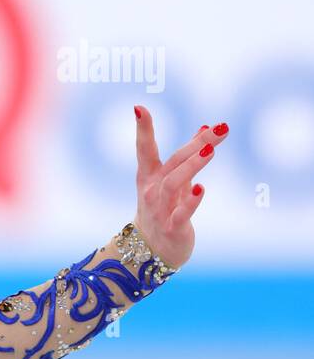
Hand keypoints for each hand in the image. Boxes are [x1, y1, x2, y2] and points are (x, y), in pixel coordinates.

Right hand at [132, 105, 227, 268]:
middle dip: (194, 145)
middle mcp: (151, 190)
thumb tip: (207, 127)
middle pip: (171, 163)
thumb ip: (189, 155)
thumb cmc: (164, 210)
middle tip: (218, 129)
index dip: (143, 129)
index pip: (145, 149)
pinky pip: (181, 213)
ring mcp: (160, 209)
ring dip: (191, 166)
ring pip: (173, 184)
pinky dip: (190, 202)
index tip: (139, 108)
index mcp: (149, 176)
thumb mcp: (174, 180)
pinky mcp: (172, 227)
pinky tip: (200, 189)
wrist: (151, 251)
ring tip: (210, 151)